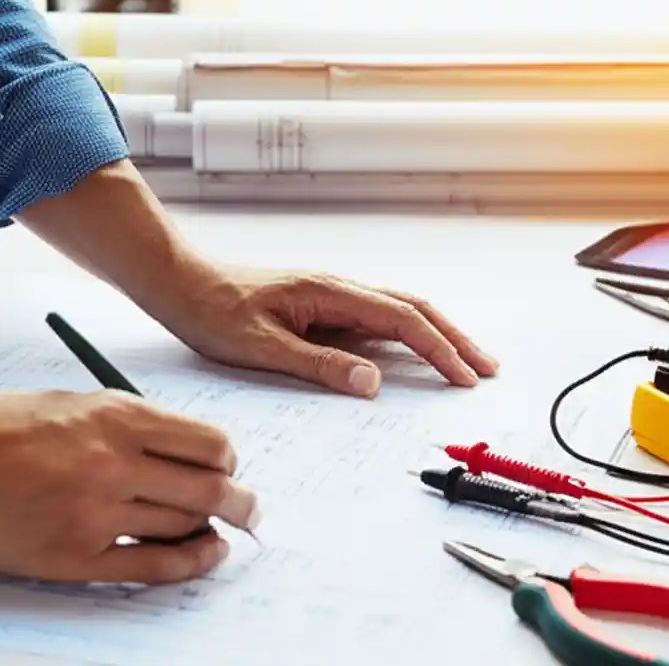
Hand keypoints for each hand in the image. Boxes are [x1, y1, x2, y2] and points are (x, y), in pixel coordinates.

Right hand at [0, 388, 257, 583]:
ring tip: (218, 535)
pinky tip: (202, 557)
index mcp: (118, 415)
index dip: (228, 462)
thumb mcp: (78, 403)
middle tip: (249, 510)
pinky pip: (152, 568)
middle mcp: (115, 462)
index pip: (210, 444)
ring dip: (212, 533)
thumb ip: (134, 428)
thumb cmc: (2, 424)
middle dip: (241, 503)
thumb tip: (189, 459)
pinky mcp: (73, 556)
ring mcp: (95, 512)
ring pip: (186, 528)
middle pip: (210, 490)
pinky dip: (188, 565)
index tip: (227, 470)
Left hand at [156, 265, 498, 397]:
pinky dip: (407, 338)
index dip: (439, 350)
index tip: (465, 377)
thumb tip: (372, 383)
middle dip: (454, 339)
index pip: (403, 320)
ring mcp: (333, 299)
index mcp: (331, 294)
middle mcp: (339, 290)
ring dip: (436, 336)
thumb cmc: (213, 311)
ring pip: (399, 313)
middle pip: (414, 310)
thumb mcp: (262, 347)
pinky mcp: (322, 311)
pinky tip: (415, 355)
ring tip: (464, 362)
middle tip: (486, 369)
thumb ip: (318, 365)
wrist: (181, 284)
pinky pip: (376, 322)